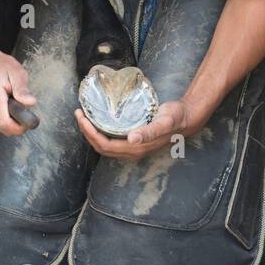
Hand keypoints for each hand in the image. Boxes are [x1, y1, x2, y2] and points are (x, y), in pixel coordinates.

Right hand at [0, 41, 36, 135]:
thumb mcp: (16, 71)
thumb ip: (23, 89)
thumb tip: (30, 103)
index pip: (4, 123)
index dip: (20, 127)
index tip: (28, 121)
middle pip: (4, 127)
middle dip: (16, 120)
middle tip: (19, 104)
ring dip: (9, 119)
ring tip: (9, 102)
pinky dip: (2, 117)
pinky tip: (2, 105)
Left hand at [74, 99, 201, 159]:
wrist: (186, 118)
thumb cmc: (175, 118)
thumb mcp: (163, 122)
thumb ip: (149, 131)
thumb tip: (132, 138)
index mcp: (136, 148)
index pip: (105, 145)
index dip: (90, 133)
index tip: (82, 118)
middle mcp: (132, 150)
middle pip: (101, 147)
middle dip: (87, 132)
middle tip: (79, 114)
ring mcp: (133, 147)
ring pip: (105, 145)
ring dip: (92, 133)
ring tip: (84, 117)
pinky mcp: (134, 140)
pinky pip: (112, 140)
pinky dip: (100, 132)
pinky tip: (98, 121)